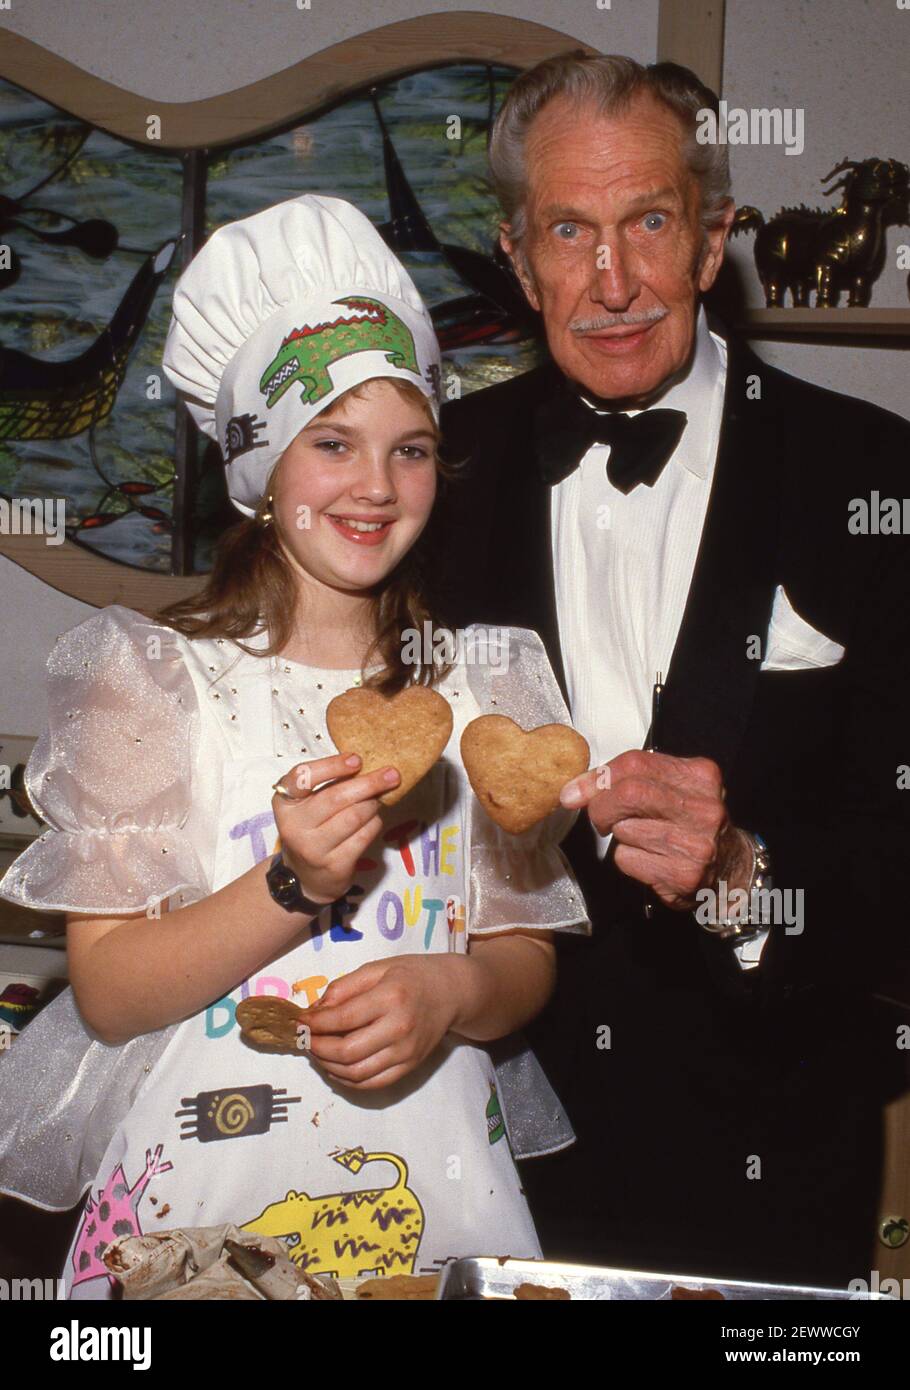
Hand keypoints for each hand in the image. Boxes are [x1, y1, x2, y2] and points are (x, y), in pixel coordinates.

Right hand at [271, 753, 399, 906]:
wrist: (306, 878)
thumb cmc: (311, 830)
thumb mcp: (307, 806)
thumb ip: (328, 785)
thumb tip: (367, 766)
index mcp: (284, 803)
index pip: (303, 777)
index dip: (332, 766)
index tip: (357, 759)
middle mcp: (293, 826)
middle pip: (335, 797)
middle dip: (368, 783)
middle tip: (391, 774)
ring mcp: (313, 848)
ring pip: (353, 817)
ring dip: (372, 805)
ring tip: (377, 801)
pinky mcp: (334, 865)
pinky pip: (363, 836)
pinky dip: (374, 824)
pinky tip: (373, 820)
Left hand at [304, 955, 472, 1089]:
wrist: (452, 992)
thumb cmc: (412, 975)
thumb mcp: (377, 968)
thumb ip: (344, 987)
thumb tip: (315, 1011)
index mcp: (390, 998)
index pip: (342, 1019)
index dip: (314, 1024)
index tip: (298, 1021)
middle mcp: (399, 1029)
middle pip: (346, 1052)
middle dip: (316, 1048)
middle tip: (304, 1039)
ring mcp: (406, 1053)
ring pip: (356, 1073)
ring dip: (327, 1067)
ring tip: (317, 1052)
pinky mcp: (410, 1067)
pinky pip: (372, 1083)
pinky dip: (348, 1080)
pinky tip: (336, 1067)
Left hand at [560, 749, 752, 910]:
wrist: (730, 868)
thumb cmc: (691, 824)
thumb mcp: (674, 789)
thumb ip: (632, 780)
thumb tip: (576, 789)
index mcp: (699, 776)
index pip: (636, 764)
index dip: (597, 777)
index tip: (574, 792)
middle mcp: (702, 807)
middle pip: (629, 794)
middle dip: (601, 807)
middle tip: (600, 818)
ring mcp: (696, 843)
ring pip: (625, 830)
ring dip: (618, 835)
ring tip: (641, 838)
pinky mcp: (684, 874)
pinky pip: (628, 859)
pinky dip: (627, 859)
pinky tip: (649, 859)